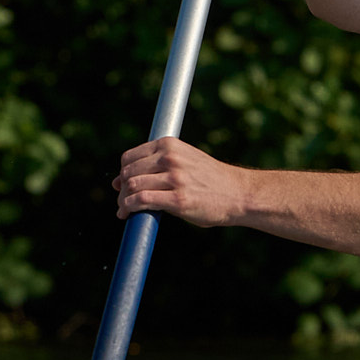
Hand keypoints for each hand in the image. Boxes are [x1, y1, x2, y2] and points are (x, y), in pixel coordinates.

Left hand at [114, 137, 248, 225]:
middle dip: (121, 189)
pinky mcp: (178, 199)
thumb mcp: (186, 160)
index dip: (122, 173)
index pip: (130, 157)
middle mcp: (170, 158)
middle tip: (122, 202)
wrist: (238, 194)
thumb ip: (159, 165)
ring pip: (132, 185)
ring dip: (123, 200)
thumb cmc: (211, 180)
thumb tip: (121, 180)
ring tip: (124, 210)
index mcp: (170, 145)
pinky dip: (129, 207)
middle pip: (128, 172)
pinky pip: (141, 200)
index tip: (122, 186)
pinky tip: (128, 214)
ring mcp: (174, 178)